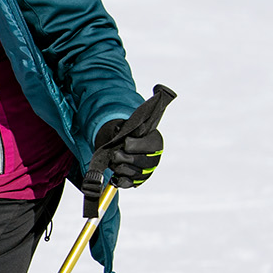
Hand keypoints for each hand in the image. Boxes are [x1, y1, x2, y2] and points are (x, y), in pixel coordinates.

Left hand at [80, 84, 175, 216]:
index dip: (132, 146)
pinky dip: (119, 181)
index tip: (124, 142)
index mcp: (155, 141)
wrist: (120, 144)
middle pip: (137, 162)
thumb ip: (137, 115)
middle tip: (114, 153)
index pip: (145, 146)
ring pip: (131, 173)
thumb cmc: (126, 132)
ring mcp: (146, 171)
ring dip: (118, 167)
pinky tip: (115, 176)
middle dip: (121, 158)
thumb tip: (158, 89)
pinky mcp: (137, 181)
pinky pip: (128, 184)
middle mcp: (154, 157)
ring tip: (114, 160)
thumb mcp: (130, 122)